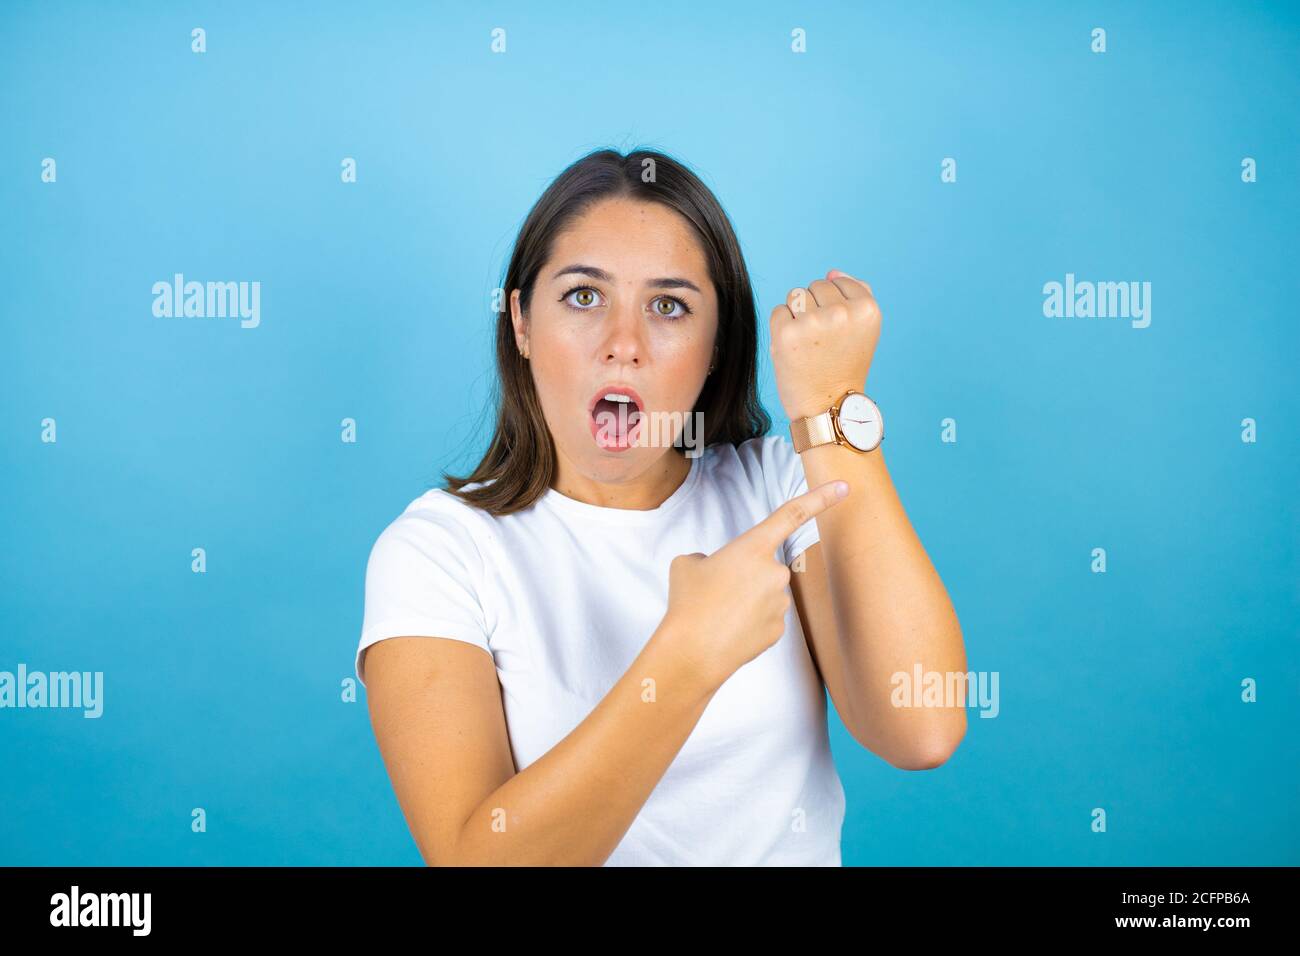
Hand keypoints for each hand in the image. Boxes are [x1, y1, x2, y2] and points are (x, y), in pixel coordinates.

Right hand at [660, 479, 849, 690]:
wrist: (693, 652)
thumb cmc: (688, 604)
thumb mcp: (687, 565)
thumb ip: (707, 558)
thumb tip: (714, 569)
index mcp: (753, 547)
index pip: (792, 514)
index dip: (820, 498)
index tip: (843, 487)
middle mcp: (775, 572)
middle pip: (763, 566)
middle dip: (744, 576)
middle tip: (716, 592)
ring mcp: (780, 603)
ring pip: (764, 594)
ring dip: (744, 601)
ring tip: (717, 614)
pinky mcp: (779, 630)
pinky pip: (765, 618)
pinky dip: (747, 623)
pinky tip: (728, 631)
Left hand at [770, 268, 880, 420]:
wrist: (828, 407)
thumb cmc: (843, 367)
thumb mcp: (863, 330)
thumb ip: (856, 295)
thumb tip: (832, 271)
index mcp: (867, 309)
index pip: (837, 281)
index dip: (834, 305)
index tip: (839, 332)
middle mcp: (843, 313)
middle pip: (816, 285)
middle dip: (815, 308)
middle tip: (823, 342)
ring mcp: (814, 322)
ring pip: (796, 294)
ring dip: (797, 315)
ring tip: (809, 344)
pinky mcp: (787, 334)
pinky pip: (778, 311)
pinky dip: (782, 328)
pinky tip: (795, 349)